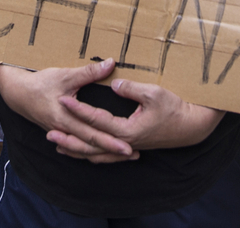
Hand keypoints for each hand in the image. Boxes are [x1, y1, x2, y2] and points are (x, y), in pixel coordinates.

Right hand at [0, 59, 136, 162]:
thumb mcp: (64, 75)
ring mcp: (62, 134)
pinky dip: (91, 151)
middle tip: (133, 154)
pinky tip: (103, 154)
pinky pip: (78, 148)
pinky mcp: (61, 134)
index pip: (92, 134)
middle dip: (113, 151)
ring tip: (123, 155)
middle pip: (91, 147)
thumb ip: (88, 72)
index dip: (111, 141)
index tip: (128, 146)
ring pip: (85, 150)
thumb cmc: (41, 83)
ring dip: (104, 154)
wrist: (18, 94)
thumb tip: (111, 64)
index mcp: (65, 119)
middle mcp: (64, 131)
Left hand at [54, 78, 224, 157]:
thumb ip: (131, 88)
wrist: (191, 126)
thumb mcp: (154, 93)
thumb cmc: (175, 108)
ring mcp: (127, 147)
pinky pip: (106, 156)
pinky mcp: (131, 147)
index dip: (78, 109)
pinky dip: (91, 155)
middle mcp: (124, 143)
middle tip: (48, 131)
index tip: (63, 100)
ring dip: (76, 149)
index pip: (96, 120)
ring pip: (96, 153)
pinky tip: (82, 152)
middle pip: (90, 143)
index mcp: (127, 130)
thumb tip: (112, 83)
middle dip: (68, 137)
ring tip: (57, 145)